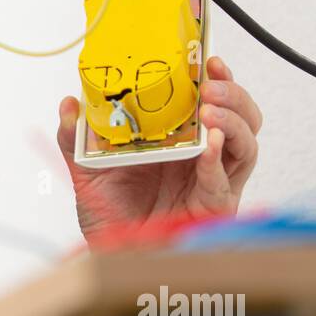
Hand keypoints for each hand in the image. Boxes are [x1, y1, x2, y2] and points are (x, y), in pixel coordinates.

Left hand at [55, 55, 260, 242]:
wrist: (110, 256)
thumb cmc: (110, 216)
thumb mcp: (87, 170)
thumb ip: (76, 138)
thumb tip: (69, 105)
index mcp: (181, 140)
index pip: (212, 101)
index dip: (217, 78)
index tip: (208, 59)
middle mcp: (203, 157)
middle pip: (242, 117)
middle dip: (233, 94)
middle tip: (210, 85)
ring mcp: (212, 181)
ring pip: (246, 144)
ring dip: (232, 121)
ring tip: (210, 111)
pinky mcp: (213, 207)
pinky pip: (224, 181)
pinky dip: (217, 161)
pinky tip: (209, 145)